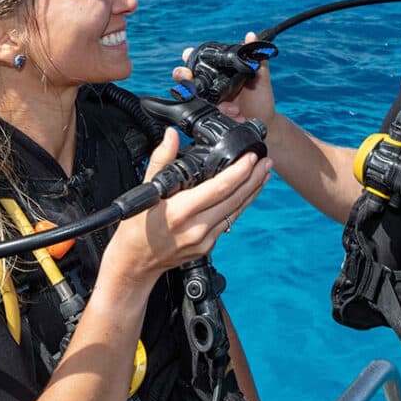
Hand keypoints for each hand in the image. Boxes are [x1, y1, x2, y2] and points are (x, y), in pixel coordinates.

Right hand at [104, 126, 271, 287]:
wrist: (134, 265)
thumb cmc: (135, 229)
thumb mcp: (144, 191)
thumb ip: (161, 160)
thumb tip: (172, 135)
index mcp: (181, 211)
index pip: (220, 188)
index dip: (239, 171)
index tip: (251, 157)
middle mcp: (197, 227)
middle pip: (235, 200)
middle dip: (253, 179)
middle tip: (267, 161)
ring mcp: (205, 240)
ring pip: (236, 211)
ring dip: (252, 191)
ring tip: (264, 174)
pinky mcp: (208, 247)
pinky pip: (229, 221)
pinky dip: (240, 205)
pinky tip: (246, 193)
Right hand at [172, 31, 277, 127]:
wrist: (265, 122)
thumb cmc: (261, 98)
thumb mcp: (260, 76)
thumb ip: (256, 57)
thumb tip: (251, 35)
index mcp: (220, 72)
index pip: (201, 61)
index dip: (191, 55)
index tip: (187, 53)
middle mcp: (210, 85)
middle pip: (188, 76)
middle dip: (181, 73)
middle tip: (185, 74)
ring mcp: (208, 101)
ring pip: (188, 93)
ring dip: (185, 90)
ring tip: (190, 90)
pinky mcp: (209, 115)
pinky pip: (196, 111)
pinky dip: (196, 108)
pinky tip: (208, 106)